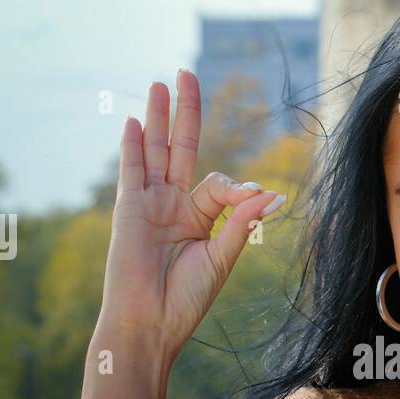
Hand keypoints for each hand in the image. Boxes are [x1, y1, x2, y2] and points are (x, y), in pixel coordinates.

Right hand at [99, 69, 284, 362]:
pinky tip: (138, 122)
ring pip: (155, 152)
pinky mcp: (129, 210)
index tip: (252, 198)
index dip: (238, 187)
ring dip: (159, 118)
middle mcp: (172, 206)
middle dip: (185, 113)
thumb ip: (240, 222)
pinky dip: (135, 147)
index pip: (218, 185)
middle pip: (180, 150)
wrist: (150, 324)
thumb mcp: (221, 258)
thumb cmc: (185, 300)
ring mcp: (149, 205)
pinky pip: (132, 171)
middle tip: (187, 74)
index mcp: (197, 219)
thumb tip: (270, 193)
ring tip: (161, 84)